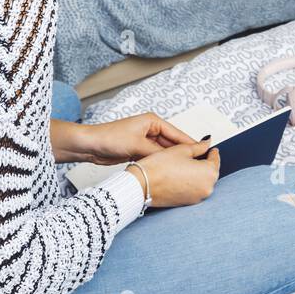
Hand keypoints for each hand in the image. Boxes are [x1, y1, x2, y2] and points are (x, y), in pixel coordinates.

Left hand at [59, 112, 195, 164]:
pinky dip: (160, 164)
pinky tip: (168, 172)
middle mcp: (150, 129)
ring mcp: (144, 140)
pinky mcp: (138, 150)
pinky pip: (154, 158)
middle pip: (172, 143)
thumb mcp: (138, 146)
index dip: (190, 144)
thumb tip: (175, 159)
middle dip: (182, 153)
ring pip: (163, 152)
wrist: (89, 145)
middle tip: (197, 164)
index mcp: (153, 121)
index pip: (177, 134)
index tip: (204, 152)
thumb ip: (158, 153)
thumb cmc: (110, 138)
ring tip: (185, 170)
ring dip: (171, 160)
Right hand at [129, 139, 219, 207]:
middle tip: (195, 155)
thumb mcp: (182, 150)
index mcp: (209, 173)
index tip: (209, 148)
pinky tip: (179, 175)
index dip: (211, 151)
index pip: (215, 159)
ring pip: (202, 181)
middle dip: (204, 162)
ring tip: (184, 165)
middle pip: (210, 171)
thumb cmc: (159, 168)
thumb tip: (206, 143)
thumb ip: (198, 146)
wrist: (142, 185)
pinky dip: (190, 182)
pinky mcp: (188, 203)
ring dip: (197, 173)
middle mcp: (207, 188)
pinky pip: (194, 189)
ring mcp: (198, 197)